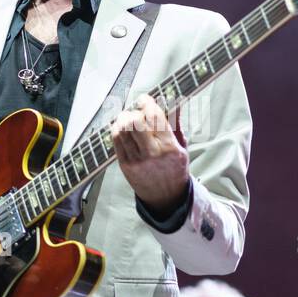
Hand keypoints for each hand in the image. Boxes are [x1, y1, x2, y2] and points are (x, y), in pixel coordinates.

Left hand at [110, 94, 189, 213]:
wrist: (165, 197)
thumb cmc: (175, 169)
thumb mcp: (182, 146)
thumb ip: (175, 122)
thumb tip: (174, 101)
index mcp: (169, 147)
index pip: (154, 116)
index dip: (146, 102)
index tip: (145, 99)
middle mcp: (152, 153)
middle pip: (134, 121)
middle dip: (134, 111)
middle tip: (138, 112)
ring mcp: (136, 160)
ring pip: (122, 129)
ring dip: (124, 119)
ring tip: (130, 120)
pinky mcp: (125, 165)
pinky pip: (115, 140)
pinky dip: (117, 129)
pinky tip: (124, 129)